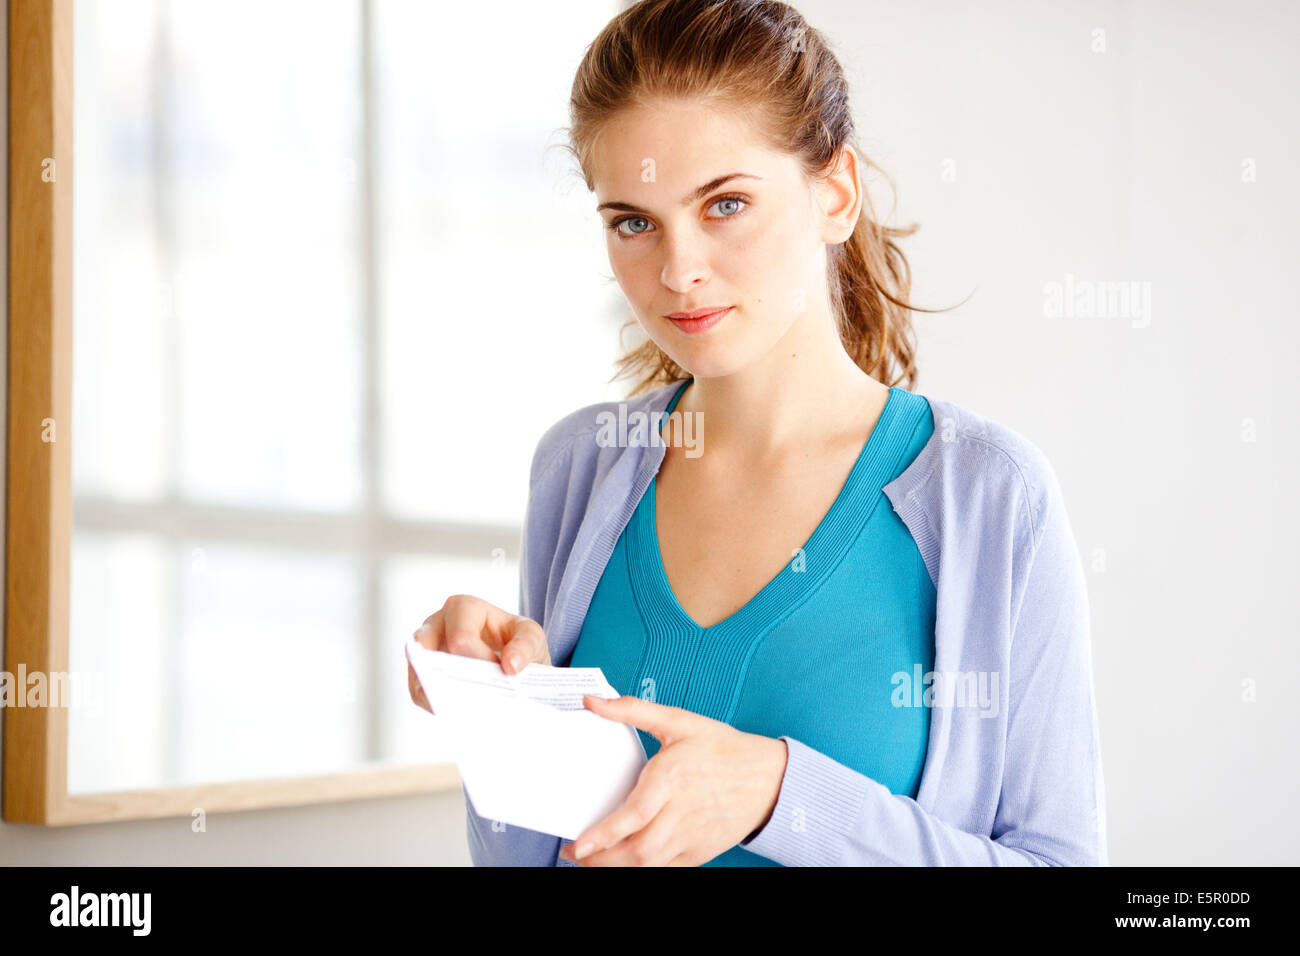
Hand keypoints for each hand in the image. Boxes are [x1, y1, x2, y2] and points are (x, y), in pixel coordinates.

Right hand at [407, 594, 549, 714]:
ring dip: (436, 693)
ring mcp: (425, 648)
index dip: (476, 662)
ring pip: (418, 671)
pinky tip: (454, 716)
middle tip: (473, 700)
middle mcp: (437, 623)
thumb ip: (526, 646)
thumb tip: (510, 666)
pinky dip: (432, 704)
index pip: (461, 637)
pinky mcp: (421, 671)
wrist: (511, 656)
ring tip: (461, 714)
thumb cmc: (517, 640)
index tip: (498, 677)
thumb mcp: (531, 637)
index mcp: (464, 608)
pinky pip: (417, 689)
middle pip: (426, 648)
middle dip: (448, 676)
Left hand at [557, 695, 788, 865]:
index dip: (604, 835)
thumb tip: (592, 701)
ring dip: (615, 870)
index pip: (635, 815)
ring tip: (592, 862)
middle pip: (637, 850)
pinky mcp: (699, 852)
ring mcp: (692, 837)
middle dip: (600, 861)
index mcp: (674, 778)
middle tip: (575, 856)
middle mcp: (682, 812)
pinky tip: (623, 862)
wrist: (770, 780)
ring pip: (648, 866)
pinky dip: (641, 870)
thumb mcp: (679, 721)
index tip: (579, 845)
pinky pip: (665, 870)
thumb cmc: (723, 749)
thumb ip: (633, 710)